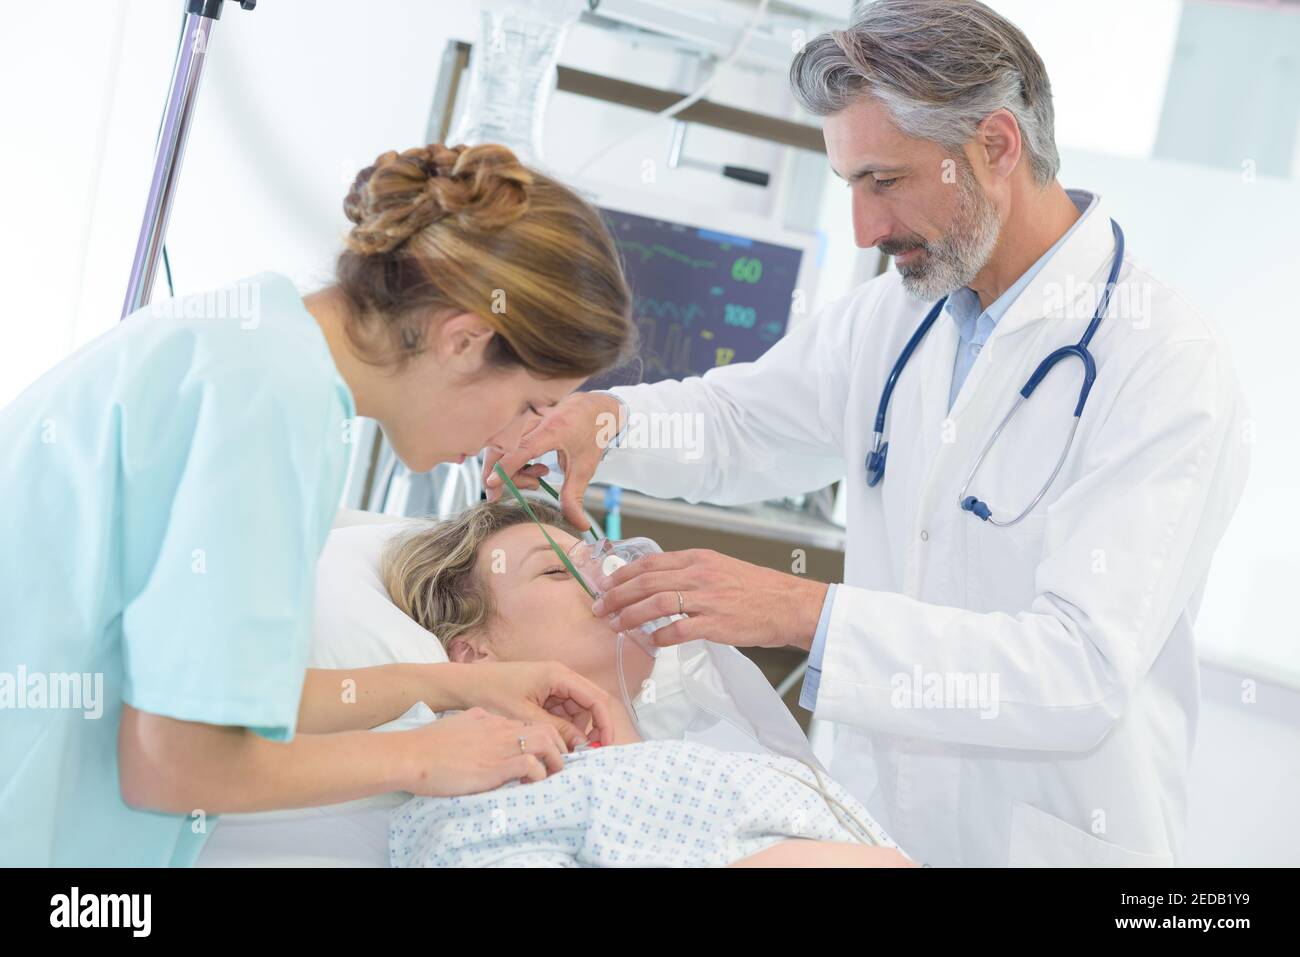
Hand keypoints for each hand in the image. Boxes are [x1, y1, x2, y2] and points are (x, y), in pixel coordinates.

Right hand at [399, 708, 567, 795]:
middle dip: (557, 747)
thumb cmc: (427, 744)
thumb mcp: (456, 723)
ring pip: (545, 743)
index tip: (543, 754)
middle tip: (557, 765)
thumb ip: (474, 722)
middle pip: (544, 729)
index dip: (541, 739)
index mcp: (490, 719)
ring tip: (551, 776)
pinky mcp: (496, 765)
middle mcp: (500, 728)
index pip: (528, 724)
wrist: (411, 755)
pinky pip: (531, 765)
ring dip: (554, 761)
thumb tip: (483, 722)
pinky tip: (531, 784)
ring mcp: (500, 745)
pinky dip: (538, 774)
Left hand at [459, 661, 615, 748]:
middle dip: (593, 728)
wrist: (466, 685)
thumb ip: (557, 730)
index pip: (596, 698)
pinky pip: (563, 711)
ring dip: (576, 730)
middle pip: (590, 703)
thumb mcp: (526, 717)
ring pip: (577, 710)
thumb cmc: (492, 695)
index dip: (605, 723)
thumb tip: (582, 744)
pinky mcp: (544, 692)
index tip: (606, 745)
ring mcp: (553, 684)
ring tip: (567, 751)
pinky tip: (555, 742)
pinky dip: (563, 727)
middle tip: (588, 753)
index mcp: (559, 675)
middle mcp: (560, 676)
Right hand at [482, 392, 621, 529]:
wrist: (595, 408)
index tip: (492, 485)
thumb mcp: (585, 468)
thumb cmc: (591, 435)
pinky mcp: (519, 418)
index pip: (523, 448)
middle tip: (508, 493)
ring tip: (536, 476)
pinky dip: (508, 458)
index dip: (506, 467)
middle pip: (502, 448)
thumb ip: (575, 498)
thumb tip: (580, 526)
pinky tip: (531, 466)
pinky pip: (502, 441)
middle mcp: (535, 419)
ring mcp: (524, 416)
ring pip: (498, 445)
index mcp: (554, 429)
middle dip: (501, 474)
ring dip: (507, 467)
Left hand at [589, 549, 828, 651]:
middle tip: (600, 608)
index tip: (605, 586)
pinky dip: (660, 637)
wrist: (789, 604)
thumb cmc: (757, 589)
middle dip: (616, 596)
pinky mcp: (716, 623)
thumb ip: (690, 573)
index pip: (649, 562)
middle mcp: (700, 574)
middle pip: (646, 582)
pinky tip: (651, 642)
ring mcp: (708, 598)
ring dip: (630, 616)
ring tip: (616, 625)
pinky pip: (679, 630)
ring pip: (656, 603)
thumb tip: (658, 583)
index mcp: (698, 558)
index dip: (621, 575)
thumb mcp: (720, 568)